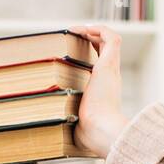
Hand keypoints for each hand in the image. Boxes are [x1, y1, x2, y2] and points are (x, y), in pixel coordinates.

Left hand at [68, 24, 128, 158]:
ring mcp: (111, 70)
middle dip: (90, 39)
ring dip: (94, 31)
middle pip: (105, 50)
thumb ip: (67, 121)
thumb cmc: (89, 133)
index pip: (100, 65)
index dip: (89, 54)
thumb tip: (52, 132)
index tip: (73, 50)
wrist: (100, 131)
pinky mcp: (109, 65)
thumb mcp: (75, 122)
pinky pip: (111, 38)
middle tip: (72, 35)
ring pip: (111, 41)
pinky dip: (98, 29)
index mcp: (103, 89)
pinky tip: (81, 29)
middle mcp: (110, 77)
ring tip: (76, 29)